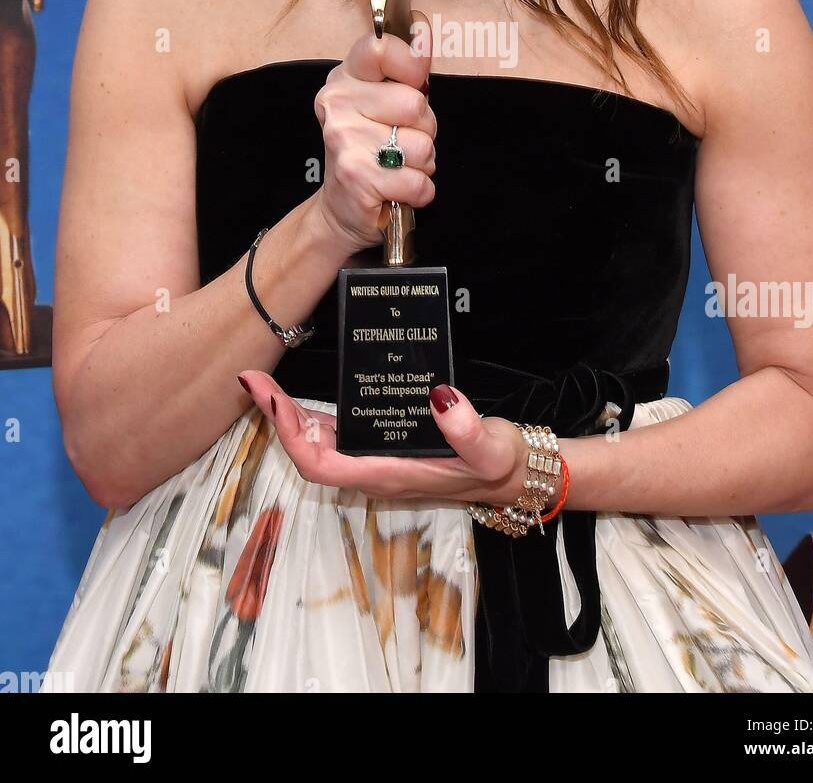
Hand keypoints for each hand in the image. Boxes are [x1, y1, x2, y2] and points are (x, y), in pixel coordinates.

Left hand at [237, 371, 529, 507]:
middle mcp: (374, 472)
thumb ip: (467, 429)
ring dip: (290, 419)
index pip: (321, 465)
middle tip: (256, 380)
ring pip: (318, 446)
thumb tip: (440, 398)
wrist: (512, 476)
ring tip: (267, 384)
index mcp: (389, 475)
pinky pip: (336, 438)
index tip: (273, 401)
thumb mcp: (491, 448)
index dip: (291, 436)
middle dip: (279, 420)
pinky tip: (303, 398)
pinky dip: (313, 418)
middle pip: (309, 454)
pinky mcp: (383, 448)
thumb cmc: (500, 464)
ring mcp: (376, 462)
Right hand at [310, 17, 435, 256]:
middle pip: (415, 103)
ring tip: (399, 166)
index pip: (380, 49)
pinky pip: (419, 180)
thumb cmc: (369, 150)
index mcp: (344, 80)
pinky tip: (398, 188)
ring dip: (422, 162)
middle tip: (402, 140)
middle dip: (424, 128)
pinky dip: (419, 190)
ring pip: (423, 146)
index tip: (417, 79)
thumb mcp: (380, 104)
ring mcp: (345, 141)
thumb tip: (424, 32)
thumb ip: (402, 73)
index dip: (411, 63)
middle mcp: (338, 105)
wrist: (341, 208)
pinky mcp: (359, 178)